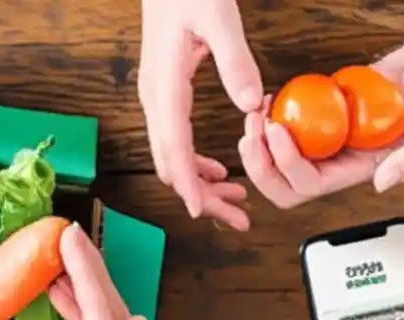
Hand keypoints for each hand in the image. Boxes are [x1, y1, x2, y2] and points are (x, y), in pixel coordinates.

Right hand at [140, 0, 260, 229]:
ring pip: (171, 157)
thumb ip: (234, 60)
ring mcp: (157, 99)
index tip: (200, 210)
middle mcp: (155, 99)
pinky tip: (219, 170)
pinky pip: (175, 142)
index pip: (173, 146)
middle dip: (200, 194)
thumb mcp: (218, 16)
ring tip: (233, 200)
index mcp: (165, 86)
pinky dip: (195, 163)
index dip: (187, 182)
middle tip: (236, 216)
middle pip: (170, 163)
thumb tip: (247, 105)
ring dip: (200, 183)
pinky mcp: (164, 95)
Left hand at [241, 36, 403, 207]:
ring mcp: (320, 142)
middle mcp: (331, 162)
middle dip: (258, 165)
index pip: (307, 184)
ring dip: (256, 142)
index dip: (285, 164)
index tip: (278, 130)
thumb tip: (380, 184)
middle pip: (281, 185)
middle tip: (252, 132)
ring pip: (273, 160)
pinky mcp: (313, 120)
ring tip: (255, 115)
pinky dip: (267, 117)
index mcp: (353, 172)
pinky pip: (280, 129)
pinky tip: (269, 99)